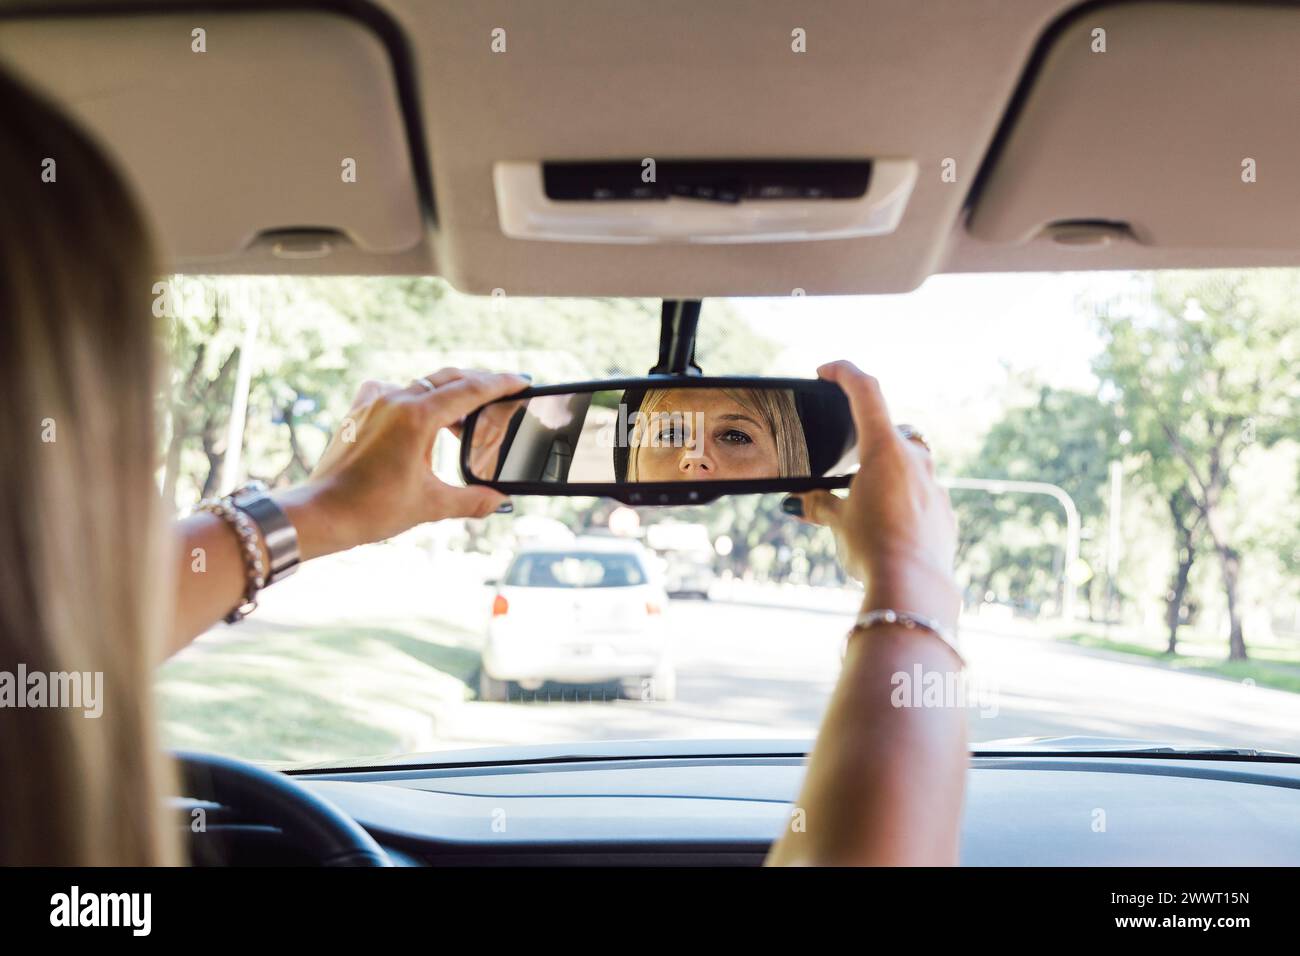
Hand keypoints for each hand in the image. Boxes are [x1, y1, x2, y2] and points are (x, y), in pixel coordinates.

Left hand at [274, 368, 528, 559]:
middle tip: (504, 391)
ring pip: (421, 384)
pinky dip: (412, 397)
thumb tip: (500, 500)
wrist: (320, 514)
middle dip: (479, 383)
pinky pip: (392, 391)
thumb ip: (472, 500)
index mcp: (417, 416)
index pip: (470, 390)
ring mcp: (373, 402)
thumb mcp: (430, 505)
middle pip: (448, 379)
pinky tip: (416, 412)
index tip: (522, 381)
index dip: (501, 384)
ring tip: (466, 415)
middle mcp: (395, 400)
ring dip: (448, 393)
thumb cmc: (370, 509)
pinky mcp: (358, 412)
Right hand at [789, 360, 959, 627]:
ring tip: (866, 500)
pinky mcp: (944, 513)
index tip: (826, 370)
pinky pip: (922, 495)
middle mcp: (915, 460)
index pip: (865, 391)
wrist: (913, 587)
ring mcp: (935, 486)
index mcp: (885, 449)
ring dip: (888, 472)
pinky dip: (904, 502)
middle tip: (848, 457)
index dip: (844, 372)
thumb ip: (820, 504)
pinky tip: (888, 527)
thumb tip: (803, 502)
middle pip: (892, 430)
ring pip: (911, 463)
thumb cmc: (872, 547)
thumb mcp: (837, 522)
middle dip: (870, 436)